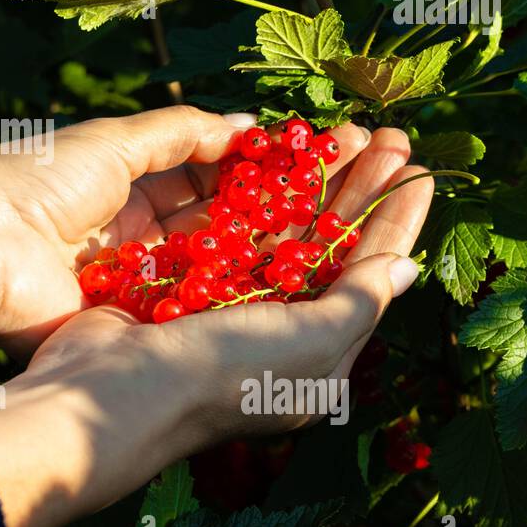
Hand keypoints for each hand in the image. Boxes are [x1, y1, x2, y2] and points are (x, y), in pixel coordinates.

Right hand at [0, 128, 433, 526]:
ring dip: (315, 184)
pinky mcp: (186, 282)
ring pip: (285, 231)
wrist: (108, 391)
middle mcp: (277, 331)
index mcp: (315, 358)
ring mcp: (229, 304)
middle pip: (331, 248)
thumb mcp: (307, 345)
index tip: (417, 172)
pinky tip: (273, 160)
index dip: (395, 222)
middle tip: (387, 138)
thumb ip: (358, 302)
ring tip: (343, 134)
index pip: (370, 278)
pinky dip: (255, 195)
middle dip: (360, 192)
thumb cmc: (220, 374)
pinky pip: (232, 229)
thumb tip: (406, 268)